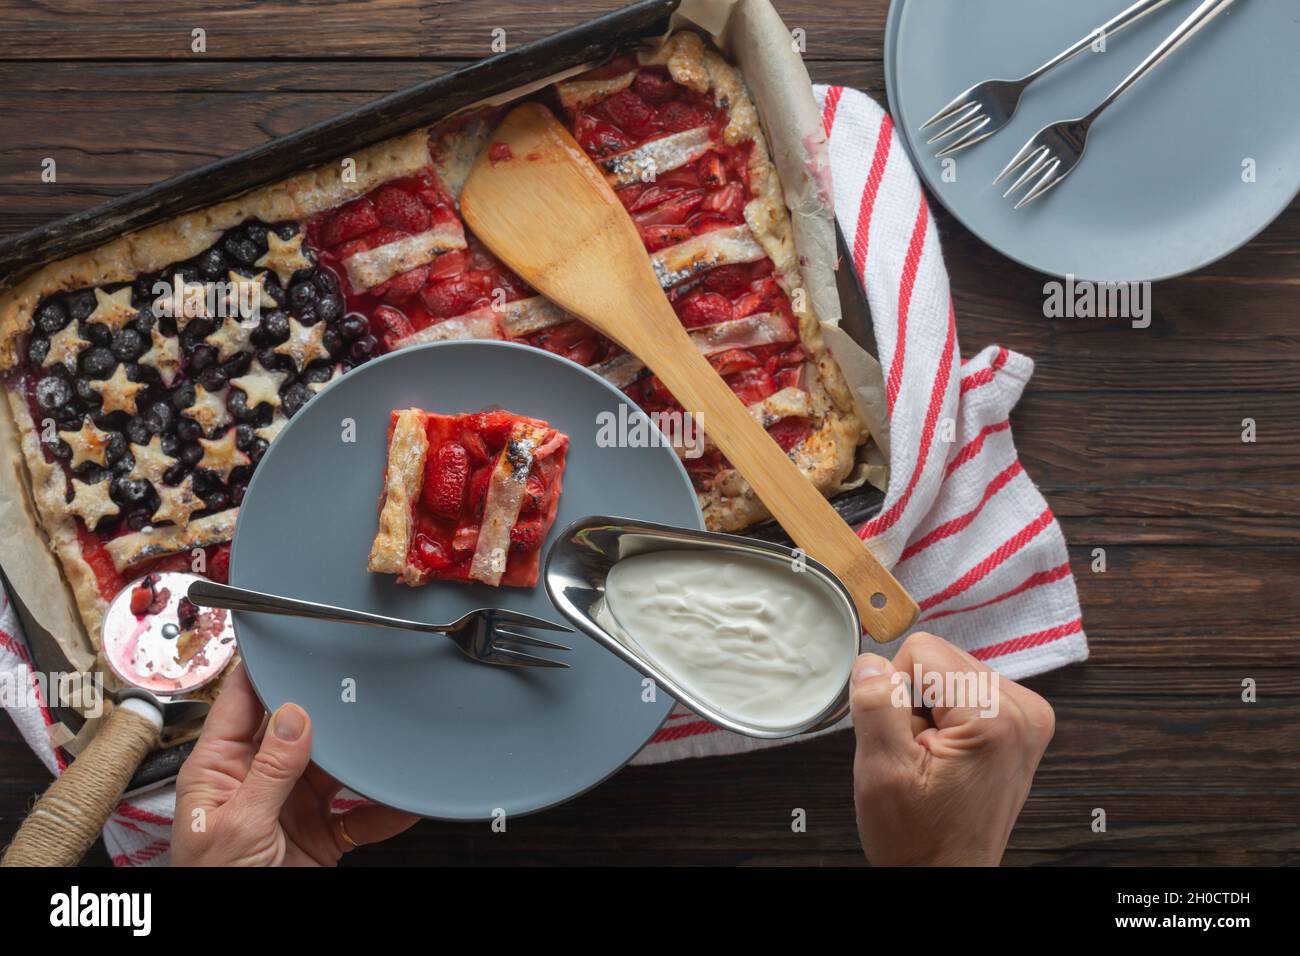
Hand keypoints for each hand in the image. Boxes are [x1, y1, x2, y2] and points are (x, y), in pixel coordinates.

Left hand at [172, 663, 417, 865]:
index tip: (291, 639)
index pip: (240, 703)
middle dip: (330, 708)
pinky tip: (405, 794)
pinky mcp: (322, 835)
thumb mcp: (237, 827)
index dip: (264, 669)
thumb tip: (294, 716)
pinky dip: (386, 807)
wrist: (244, 940)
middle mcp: (257, 780)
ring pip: (336, 765)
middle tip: (359, 681)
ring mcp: (292, 806)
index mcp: (219, 769)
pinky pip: (361, 814)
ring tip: (390, 734)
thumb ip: (269, 771)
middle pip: (299, 728)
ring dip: (363, 756)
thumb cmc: (214, 888)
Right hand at [849, 632, 1054, 865]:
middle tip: (918, 751)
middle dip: (916, 698)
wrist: (945, 874)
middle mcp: (1023, 710)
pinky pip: (968, 687)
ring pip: (951, 670)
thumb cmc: (917, 837)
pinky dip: (948, 714)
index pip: (923, 650)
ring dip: (930, 707)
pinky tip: (947, 752)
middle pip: (941, 657)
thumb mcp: (881, 772)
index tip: (903, 736)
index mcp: (994, 717)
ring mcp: (1028, 716)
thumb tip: (871, 661)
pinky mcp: (1023, 723)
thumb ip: (875, 705)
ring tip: (932, 755)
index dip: (895, 687)